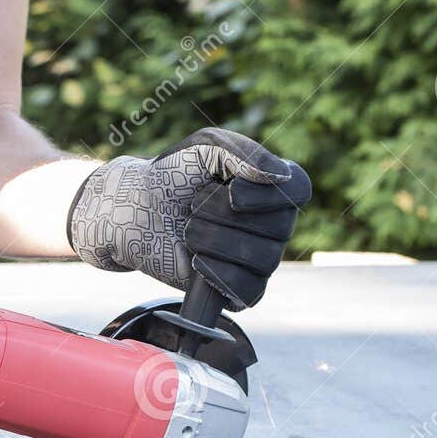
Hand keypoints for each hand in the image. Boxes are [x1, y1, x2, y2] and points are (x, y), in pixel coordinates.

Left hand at [67, 128, 310, 308]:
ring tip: (188, 230)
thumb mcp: (206, 146)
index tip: (231, 192)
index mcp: (273, 187)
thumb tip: (279, 177)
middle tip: (192, 207)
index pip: (299, 190)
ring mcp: (259, 259)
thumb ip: (242, 151)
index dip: (268, 196)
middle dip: (224, 215)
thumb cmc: (175, 175)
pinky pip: (250, 292)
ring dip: (216, 241)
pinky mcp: (238, 289)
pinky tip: (197, 263)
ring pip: (264, 259)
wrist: (137, 212)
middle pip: (278, 227)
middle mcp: (274, 224)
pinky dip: (221, 276)